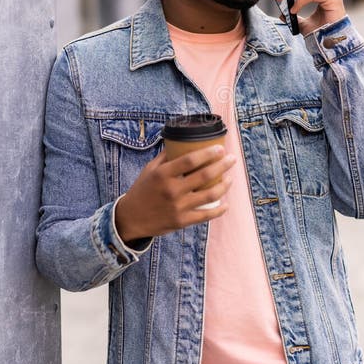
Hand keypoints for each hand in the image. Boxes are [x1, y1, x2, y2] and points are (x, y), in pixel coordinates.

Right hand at [115, 145, 235, 243]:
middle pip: (205, 175)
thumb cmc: (142, 190)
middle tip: (232, 159)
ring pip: (210, 195)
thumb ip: (166, 157)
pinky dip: (219, 210)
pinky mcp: (182, 221)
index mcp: (163, 174)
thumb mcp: (149, 169)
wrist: (130, 218)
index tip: (220, 148)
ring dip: (224, 185)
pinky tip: (225, 204)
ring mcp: (178, 207)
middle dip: (223, 165)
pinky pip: (206, 215)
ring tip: (230, 178)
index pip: (190, 160)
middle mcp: (172, 190)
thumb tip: (182, 143)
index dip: (208, 153)